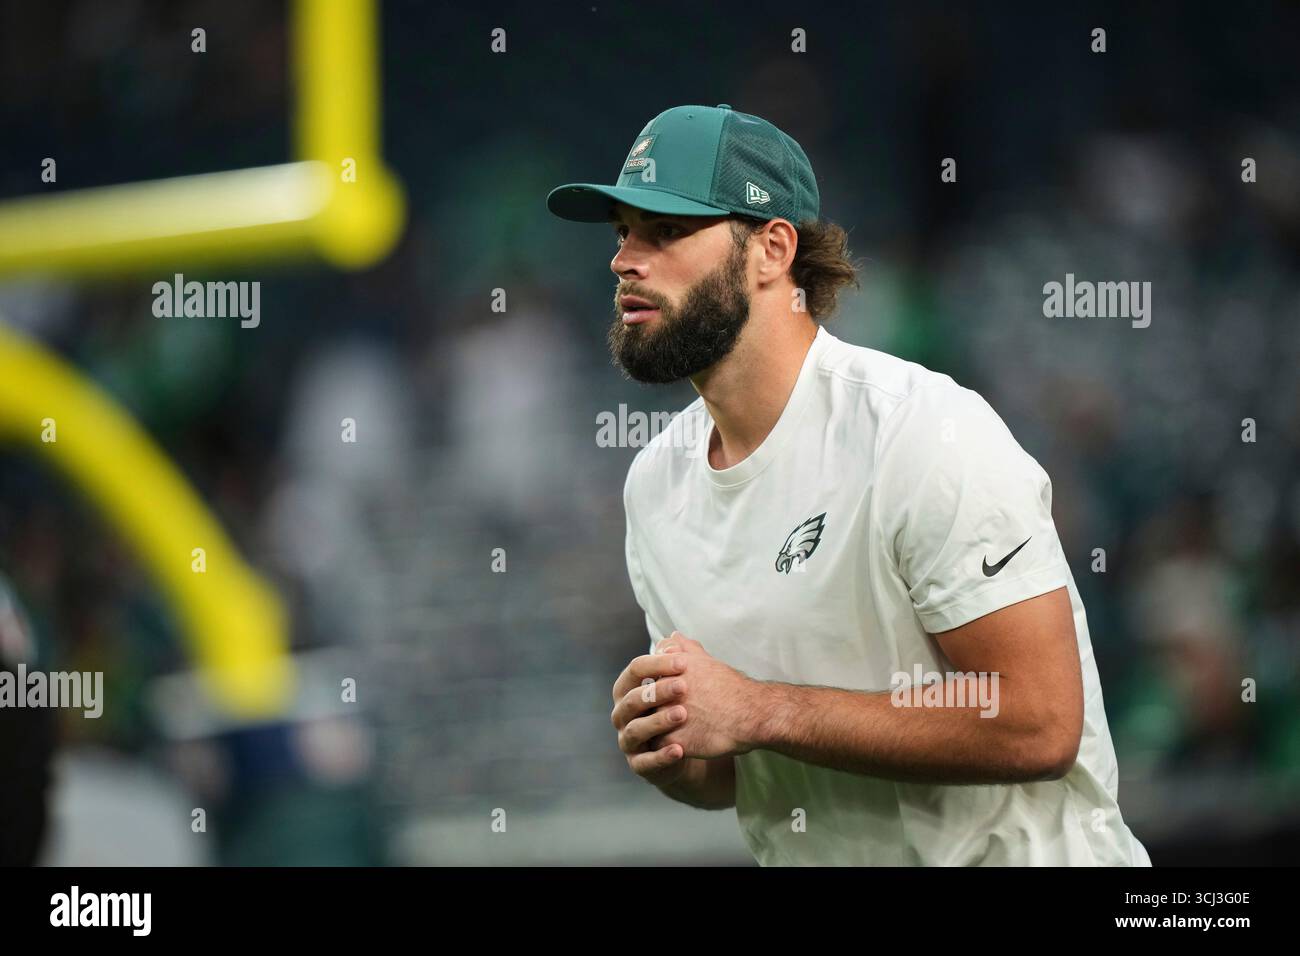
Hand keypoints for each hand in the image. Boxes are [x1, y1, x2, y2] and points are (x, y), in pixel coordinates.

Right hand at [611, 648, 690, 785]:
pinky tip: (680, 749)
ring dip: (659, 721)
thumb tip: (675, 636)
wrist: (679, 749)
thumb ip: (676, 662)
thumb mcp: (676, 685)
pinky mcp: (638, 764)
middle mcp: (621, 714)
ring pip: (637, 729)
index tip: (684, 661)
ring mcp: (627, 740)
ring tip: (683, 714)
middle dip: (657, 691)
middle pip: (633, 699)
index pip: (635, 670)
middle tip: (684, 686)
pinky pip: (646, 761)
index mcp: (627, 689)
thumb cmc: (673, 708)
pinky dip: (662, 756)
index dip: (658, 664)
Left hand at [652, 631, 761, 759]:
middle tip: (679, 714)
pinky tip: (682, 742)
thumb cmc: (732, 688)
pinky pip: (659, 745)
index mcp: (670, 670)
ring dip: (658, 727)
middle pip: (645, 701)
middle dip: (654, 708)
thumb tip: (673, 635)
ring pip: (648, 723)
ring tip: (679, 729)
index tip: (671, 695)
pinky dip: (666, 746)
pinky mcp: (675, 740)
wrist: (753, 714)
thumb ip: (685, 649)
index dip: (655, 688)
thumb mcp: (707, 662)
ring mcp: (669, 716)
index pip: (645, 678)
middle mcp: (665, 691)